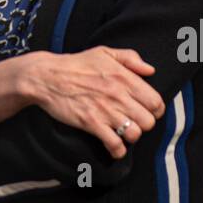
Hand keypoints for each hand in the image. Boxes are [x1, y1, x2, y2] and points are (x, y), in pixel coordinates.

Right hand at [25, 47, 163, 158]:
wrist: (47, 76)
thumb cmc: (76, 64)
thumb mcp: (104, 52)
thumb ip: (130, 58)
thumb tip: (150, 70)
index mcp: (124, 77)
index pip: (155, 102)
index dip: (155, 110)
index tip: (147, 111)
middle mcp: (118, 94)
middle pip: (148, 121)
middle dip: (144, 124)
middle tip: (133, 121)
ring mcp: (105, 110)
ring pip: (134, 134)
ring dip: (130, 136)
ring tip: (123, 132)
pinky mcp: (91, 124)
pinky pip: (115, 144)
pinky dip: (117, 150)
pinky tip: (114, 145)